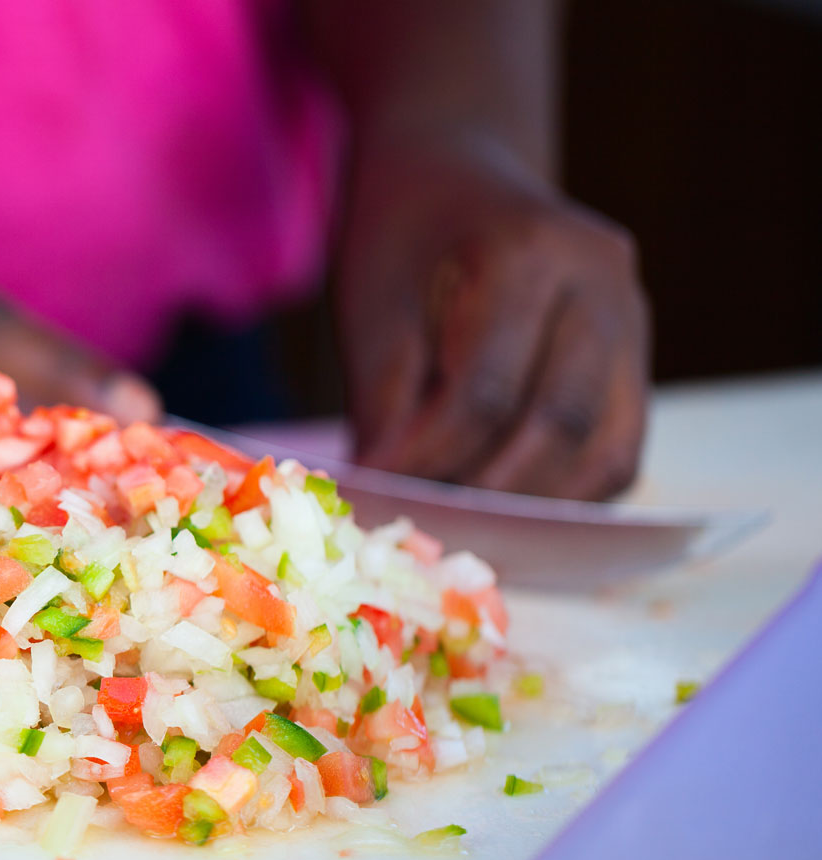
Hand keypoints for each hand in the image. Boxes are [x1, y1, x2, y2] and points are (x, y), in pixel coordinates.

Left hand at [334, 134, 649, 498]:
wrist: (454, 176)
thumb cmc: (402, 240)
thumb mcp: (371, 308)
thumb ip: (382, 402)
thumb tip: (386, 500)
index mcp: (529, 250)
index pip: (486, 389)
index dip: (431, 459)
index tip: (384, 501)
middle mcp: (602, 280)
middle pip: (558, 424)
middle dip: (487, 494)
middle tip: (427, 533)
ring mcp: (634, 319)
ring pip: (605, 450)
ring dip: (536, 508)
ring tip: (465, 531)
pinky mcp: (638, 360)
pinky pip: (616, 451)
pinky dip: (565, 495)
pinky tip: (505, 510)